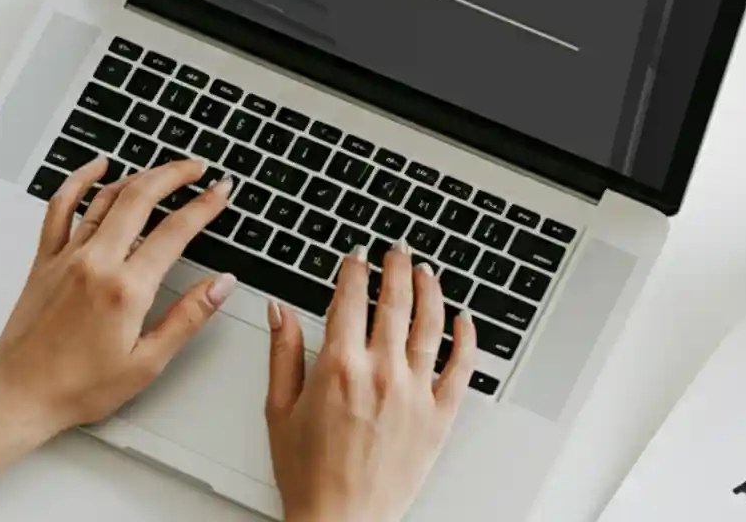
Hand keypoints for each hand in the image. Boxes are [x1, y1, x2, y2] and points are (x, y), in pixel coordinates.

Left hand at [0, 157, 236, 498]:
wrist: (17, 396)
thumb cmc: (79, 388)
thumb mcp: (148, 362)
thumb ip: (188, 317)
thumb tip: (221, 285)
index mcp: (126, 289)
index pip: (176, 232)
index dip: (205, 206)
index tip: (222, 191)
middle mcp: (96, 263)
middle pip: (141, 198)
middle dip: (174, 175)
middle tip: (198, 168)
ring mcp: (67, 257)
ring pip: (107, 198)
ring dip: (140, 176)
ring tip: (164, 170)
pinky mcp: (45, 260)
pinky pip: (62, 208)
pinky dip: (80, 181)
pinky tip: (97, 167)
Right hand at [265, 242, 476, 521]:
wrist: (341, 521)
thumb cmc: (308, 474)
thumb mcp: (279, 408)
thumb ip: (282, 352)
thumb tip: (279, 310)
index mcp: (339, 367)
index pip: (350, 299)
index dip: (354, 270)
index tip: (357, 256)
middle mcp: (381, 373)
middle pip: (394, 301)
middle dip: (395, 268)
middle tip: (397, 250)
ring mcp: (414, 392)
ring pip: (429, 324)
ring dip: (429, 289)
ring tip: (426, 271)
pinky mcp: (439, 416)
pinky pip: (461, 367)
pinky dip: (466, 338)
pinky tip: (463, 318)